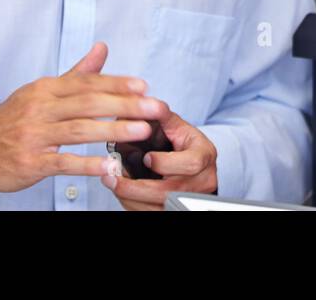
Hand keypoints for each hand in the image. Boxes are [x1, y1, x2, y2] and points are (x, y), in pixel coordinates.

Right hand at [0, 42, 167, 192]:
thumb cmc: (15, 118)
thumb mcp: (43, 91)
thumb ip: (78, 73)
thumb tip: (103, 47)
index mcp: (46, 89)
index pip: (87, 82)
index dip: (116, 83)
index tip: (143, 86)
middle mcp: (40, 108)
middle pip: (88, 104)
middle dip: (124, 105)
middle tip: (153, 108)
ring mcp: (35, 135)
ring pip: (79, 130)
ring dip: (113, 130)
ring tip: (141, 131)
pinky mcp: (31, 161)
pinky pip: (63, 162)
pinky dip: (87, 163)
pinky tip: (109, 165)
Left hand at [102, 108, 217, 209]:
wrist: (199, 165)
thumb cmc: (186, 144)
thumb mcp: (180, 128)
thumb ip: (163, 117)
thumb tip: (143, 101)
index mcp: (204, 155)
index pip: (190, 163)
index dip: (165, 163)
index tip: (146, 158)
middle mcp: (202, 181)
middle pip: (170, 192)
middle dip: (137, 188)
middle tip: (111, 178)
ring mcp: (191, 199)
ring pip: (159, 207)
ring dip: (130, 198)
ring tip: (110, 184)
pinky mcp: (178, 209)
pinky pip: (153, 213)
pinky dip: (134, 205)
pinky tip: (121, 193)